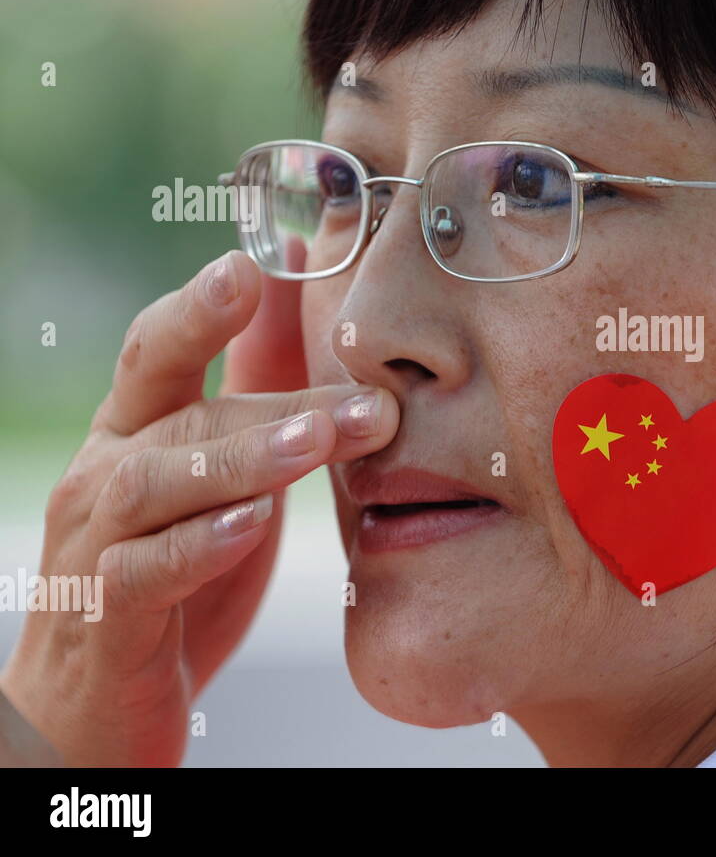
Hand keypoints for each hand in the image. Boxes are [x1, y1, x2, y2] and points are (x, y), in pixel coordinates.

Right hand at [0, 251, 396, 765]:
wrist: (95, 705)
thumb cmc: (171, 564)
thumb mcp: (220, 464)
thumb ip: (252, 372)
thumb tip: (285, 262)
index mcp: (133, 434)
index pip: (155, 354)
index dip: (198, 308)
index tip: (250, 265)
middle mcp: (103, 478)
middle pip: (182, 418)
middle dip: (275, 403)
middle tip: (368, 402)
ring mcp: (95, 548)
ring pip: (157, 487)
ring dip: (240, 460)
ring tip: (316, 445)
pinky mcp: (109, 620)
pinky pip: (144, 575)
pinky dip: (197, 546)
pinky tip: (250, 524)